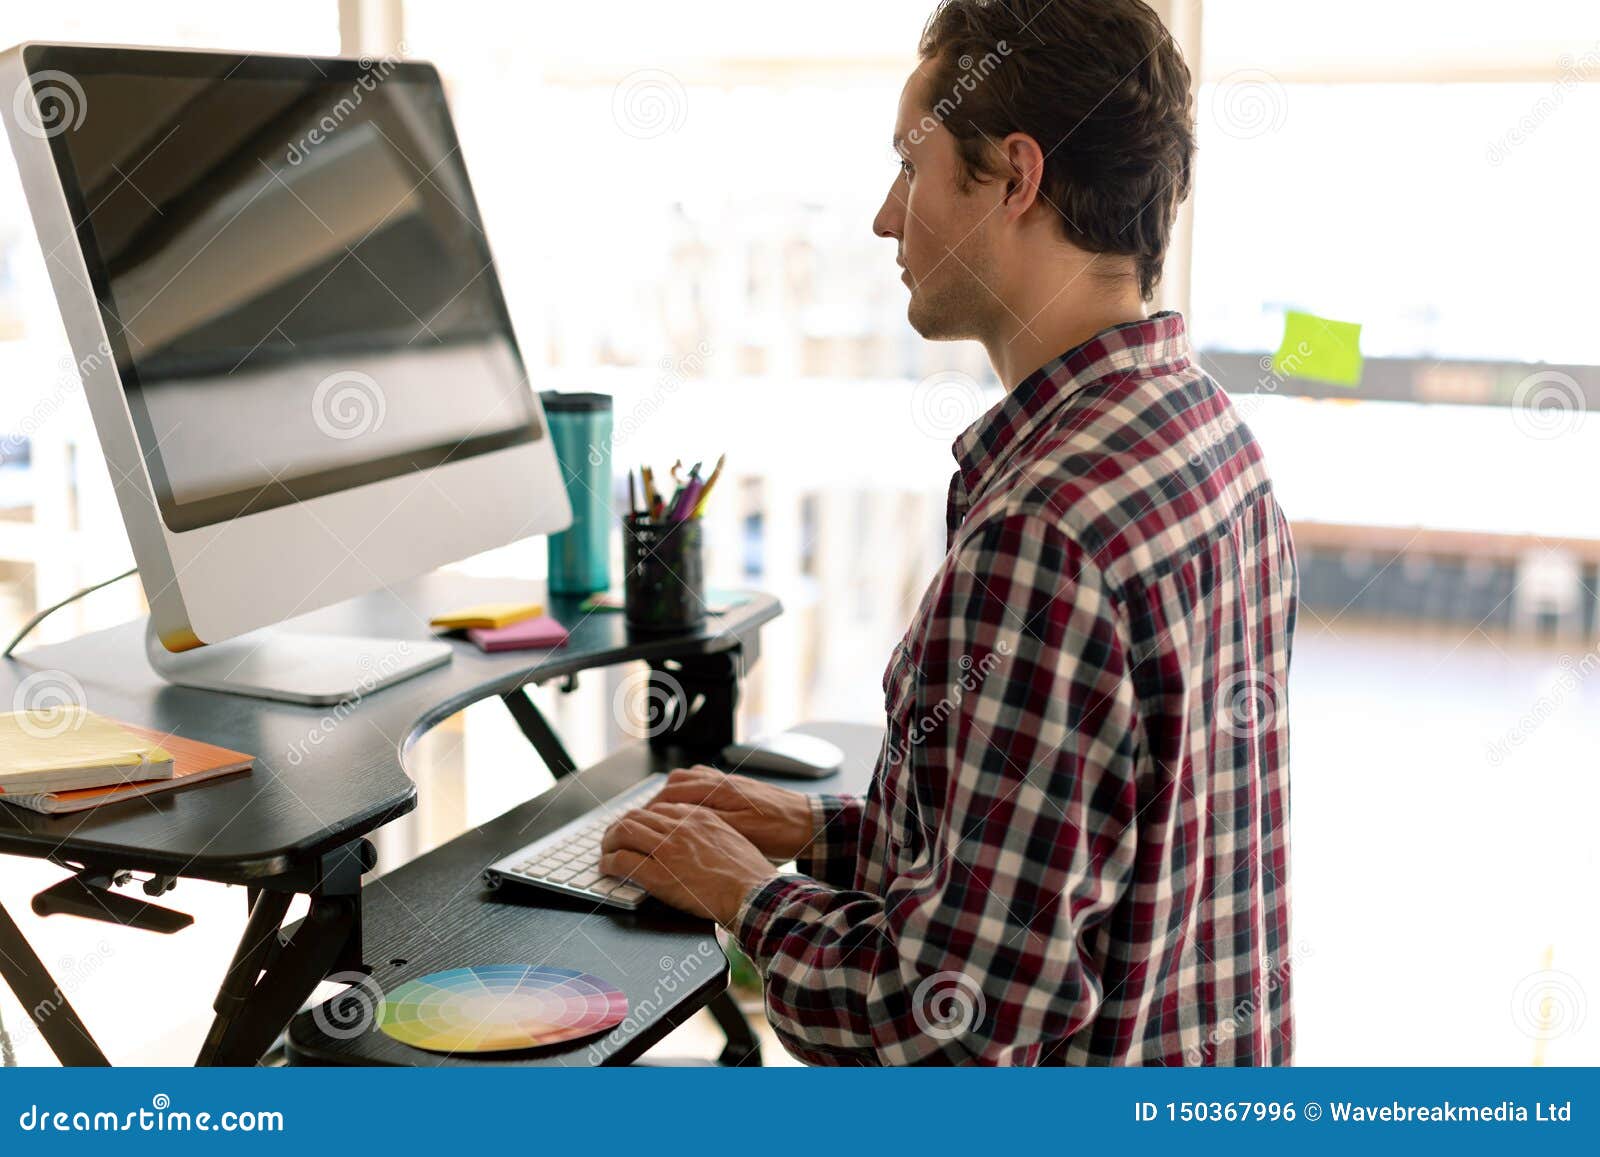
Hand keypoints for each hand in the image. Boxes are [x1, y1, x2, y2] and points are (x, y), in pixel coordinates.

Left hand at [601, 802, 776, 924]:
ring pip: (624, 832)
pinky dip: (609, 862)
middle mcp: (680, 827)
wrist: (754, 894)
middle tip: (614, 838)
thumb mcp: (733, 838)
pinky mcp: (658, 873)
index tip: (639, 828)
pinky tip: (606, 867)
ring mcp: (668, 849)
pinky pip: (622, 860)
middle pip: (637, 815)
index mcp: (699, 816)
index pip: (660, 808)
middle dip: (620, 826)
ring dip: (609, 841)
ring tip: (606, 851)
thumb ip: (710, 832)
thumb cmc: (749, 874)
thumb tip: (696, 840)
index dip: (644, 818)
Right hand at [650, 765, 814, 861]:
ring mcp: (727, 782)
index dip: (647, 812)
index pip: (668, 794)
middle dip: (654, 804)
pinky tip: (690, 810)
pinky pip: (702, 783)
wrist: (808, 822)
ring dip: (670, 798)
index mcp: (716, 790)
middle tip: (642, 824)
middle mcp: (719, 780)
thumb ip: (705, 822)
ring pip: (687, 781)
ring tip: (661, 819)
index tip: (634, 827)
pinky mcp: (736, 788)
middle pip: (673, 784)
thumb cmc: (778, 831)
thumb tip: (674, 821)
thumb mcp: (739, 832)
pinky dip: (688, 794)